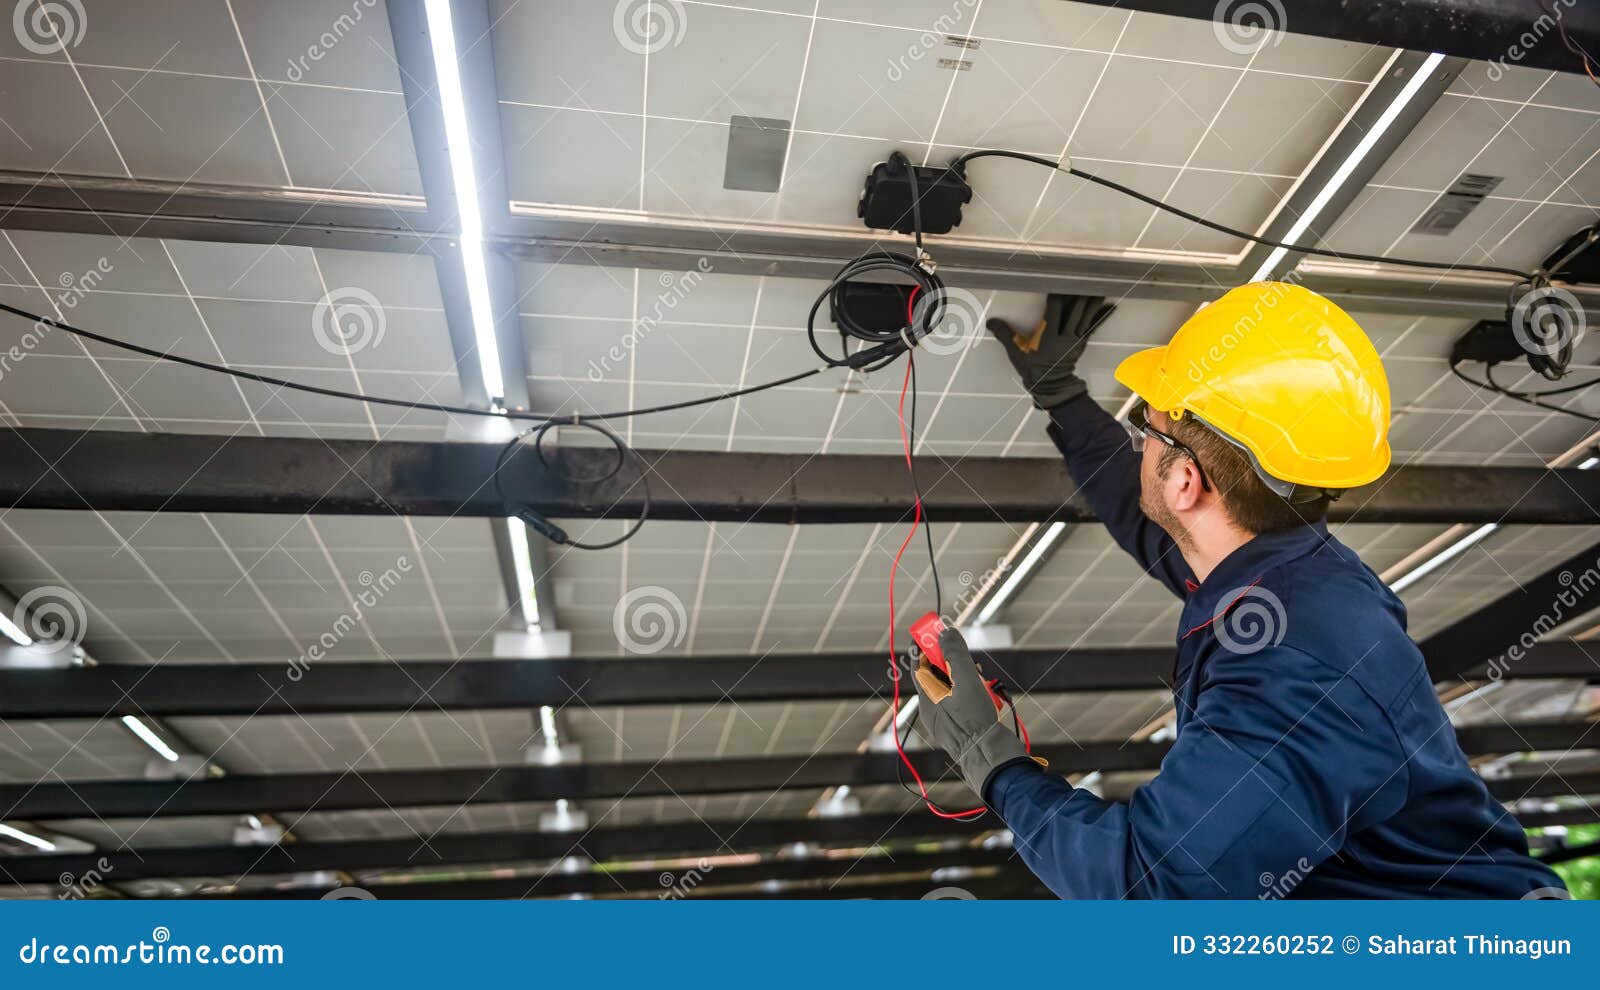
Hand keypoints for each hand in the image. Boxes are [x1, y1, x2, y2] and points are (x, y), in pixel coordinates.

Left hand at [912, 628, 1042, 802]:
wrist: (992, 758)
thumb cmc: (974, 721)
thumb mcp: (964, 680)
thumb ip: (954, 655)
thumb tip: (945, 632)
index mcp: (926, 699)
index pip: (919, 665)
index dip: (926, 646)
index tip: (936, 631)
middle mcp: (934, 710)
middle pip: (937, 675)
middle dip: (951, 661)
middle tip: (965, 654)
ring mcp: (949, 719)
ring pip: (953, 688)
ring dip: (965, 676)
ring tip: (979, 674)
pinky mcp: (965, 726)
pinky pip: (964, 701)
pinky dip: (974, 691)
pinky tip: (987, 691)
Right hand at [986, 293, 1115, 408]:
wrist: (1050, 387)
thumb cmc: (1033, 369)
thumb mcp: (1016, 352)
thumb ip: (1005, 335)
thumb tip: (990, 321)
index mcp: (1049, 335)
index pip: (1055, 309)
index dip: (1058, 294)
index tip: (1060, 280)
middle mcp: (1065, 335)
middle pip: (1075, 309)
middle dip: (1080, 293)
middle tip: (1085, 276)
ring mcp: (1076, 338)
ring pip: (1086, 315)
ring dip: (1093, 300)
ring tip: (1100, 284)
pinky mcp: (1082, 342)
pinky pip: (1094, 326)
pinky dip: (1102, 316)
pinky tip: (1111, 305)